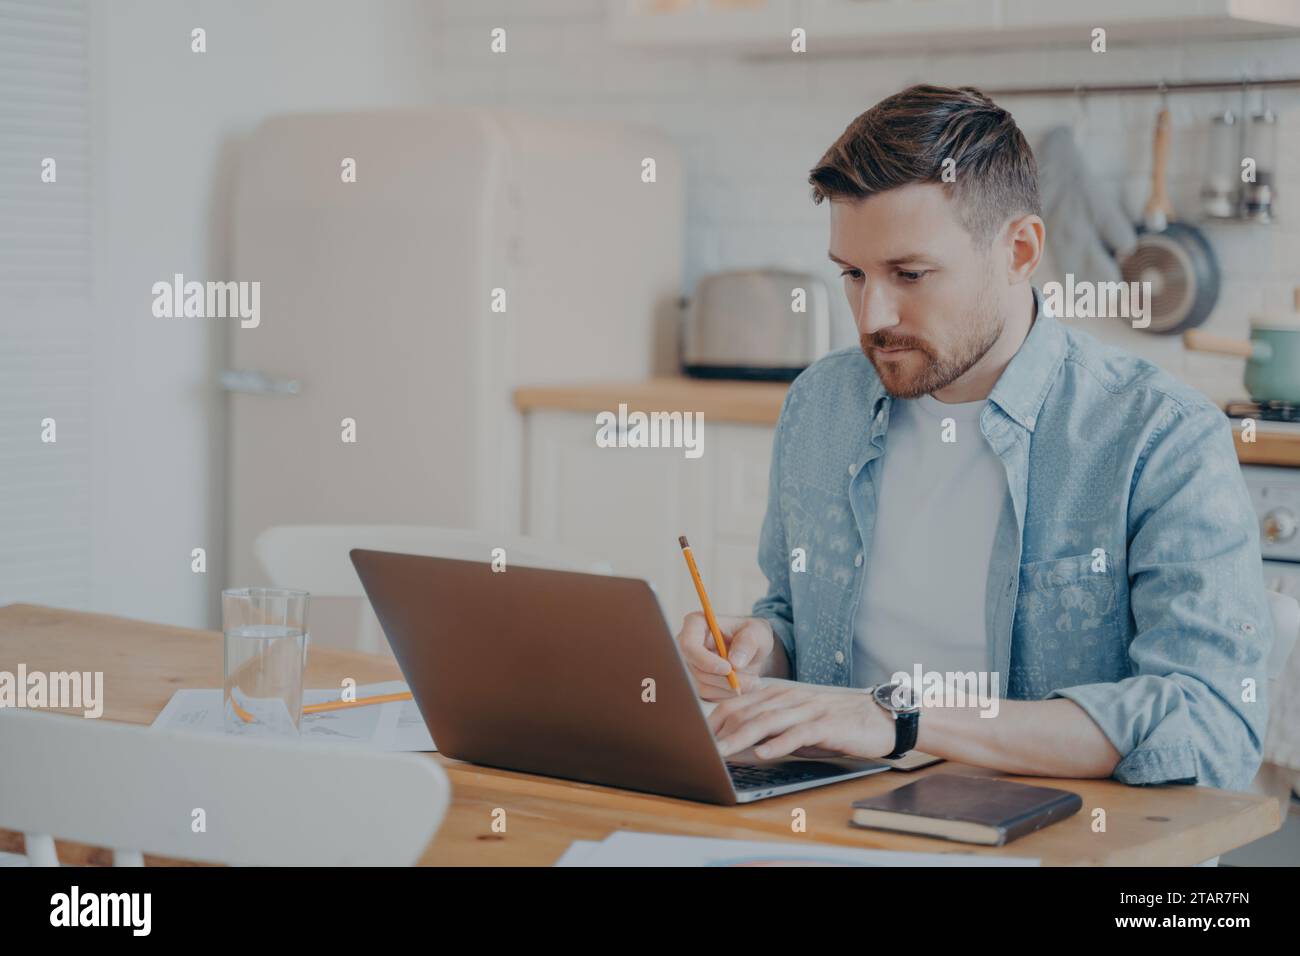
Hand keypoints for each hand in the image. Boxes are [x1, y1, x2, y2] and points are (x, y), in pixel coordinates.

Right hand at [675, 612, 773, 699]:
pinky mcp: (696, 683)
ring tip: (753, 682)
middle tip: (753, 681)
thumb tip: (734, 662)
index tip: (729, 669)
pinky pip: (709, 696)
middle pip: (697, 670)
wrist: (754, 652)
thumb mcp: (757, 632)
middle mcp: (688, 646)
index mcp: (696, 625)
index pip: (689, 646)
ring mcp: (690, 666)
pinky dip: (728, 694)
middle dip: (725, 679)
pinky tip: (742, 685)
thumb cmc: (753, 635)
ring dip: (730, 688)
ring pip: (703, 687)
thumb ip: (747, 643)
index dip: (706, 660)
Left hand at [707, 679, 895, 760]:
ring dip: (742, 737)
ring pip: (768, 721)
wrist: (881, 717)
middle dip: (722, 731)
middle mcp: (791, 698)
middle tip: (701, 747)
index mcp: (782, 695)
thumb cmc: (839, 723)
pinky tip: (764, 752)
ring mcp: (809, 710)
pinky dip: (779, 743)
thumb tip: (748, 746)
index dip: (718, 719)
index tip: (699, 736)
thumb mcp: (802, 722)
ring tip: (722, 751)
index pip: (741, 703)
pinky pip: (798, 733)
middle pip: (749, 711)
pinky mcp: (827, 724)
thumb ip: (776, 728)